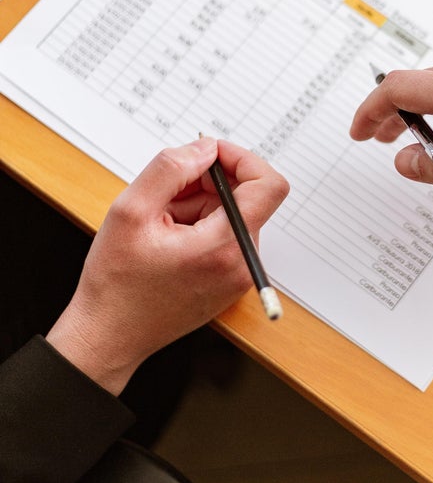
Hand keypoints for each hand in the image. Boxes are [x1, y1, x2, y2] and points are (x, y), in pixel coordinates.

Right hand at [46, 137, 287, 394]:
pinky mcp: (231, 280)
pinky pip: (225, 236)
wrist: (112, 335)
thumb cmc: (117, 282)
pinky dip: (199, 225)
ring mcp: (240, 275)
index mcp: (225, 245)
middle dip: (207, 184)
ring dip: (198, 206)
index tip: (209, 154)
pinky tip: (167, 239)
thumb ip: (171, 168)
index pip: (269, 186)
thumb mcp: (130, 211)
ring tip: (159, 224)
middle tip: (165, 195)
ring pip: (232, 215)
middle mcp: (243, 262)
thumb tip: (205, 148)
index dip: (242, 159)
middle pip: (245, 198)